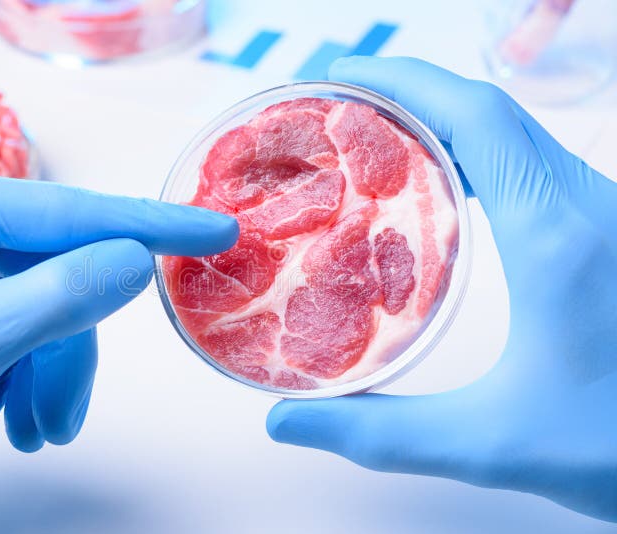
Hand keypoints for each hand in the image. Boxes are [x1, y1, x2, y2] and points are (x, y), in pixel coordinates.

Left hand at [0, 160, 237, 489]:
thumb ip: (61, 296)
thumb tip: (136, 264)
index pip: (71, 213)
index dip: (152, 227)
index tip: (217, 231)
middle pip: (52, 277)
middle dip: (65, 355)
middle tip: (61, 427)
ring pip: (32, 310)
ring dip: (41, 375)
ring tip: (29, 436)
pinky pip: (4, 327)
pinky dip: (15, 374)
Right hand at [266, 57, 616, 521]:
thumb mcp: (494, 445)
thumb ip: (384, 434)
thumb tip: (287, 420)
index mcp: (557, 236)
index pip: (475, 116)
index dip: (402, 82)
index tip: (338, 78)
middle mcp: (590, 205)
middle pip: (491, 112)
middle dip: (411, 96)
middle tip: (341, 113)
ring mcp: (609, 212)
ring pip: (519, 134)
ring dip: (447, 122)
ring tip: (380, 143)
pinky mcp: (613, 230)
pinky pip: (537, 165)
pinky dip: (481, 155)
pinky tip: (449, 192)